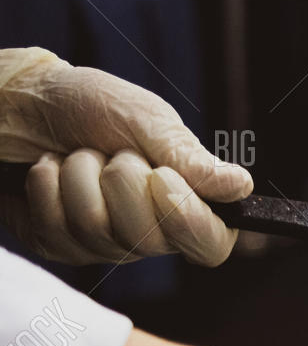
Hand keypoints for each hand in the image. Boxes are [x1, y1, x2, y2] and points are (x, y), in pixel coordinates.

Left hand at [0, 47, 251, 265]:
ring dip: (80, 175)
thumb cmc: (94, 107)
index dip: (189, 220)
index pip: (212, 245)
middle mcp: (151, 234)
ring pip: (97, 230)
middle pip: (149, 240)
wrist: (29, 101)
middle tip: (114, 152)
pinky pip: (55, 230)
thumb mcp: (148, 120)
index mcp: (187, 204)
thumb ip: (191, 159)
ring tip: (78, 154)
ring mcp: (104, 245)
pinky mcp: (61, 245)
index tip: (162, 178)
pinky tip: (49, 169)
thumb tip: (241, 187)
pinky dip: (47, 184)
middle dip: (122, 180)